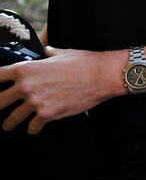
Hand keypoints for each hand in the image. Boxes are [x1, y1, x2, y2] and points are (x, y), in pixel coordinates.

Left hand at [0, 46, 120, 134]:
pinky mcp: (48, 114)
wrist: (102, 76)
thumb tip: (46, 51)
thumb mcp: (61, 53)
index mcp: (25, 68)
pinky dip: (33, 129)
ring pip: (12, 118)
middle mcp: (26, 86)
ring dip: (9, 123)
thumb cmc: (84, 63)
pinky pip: (33, 126)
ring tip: (7, 126)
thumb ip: (48, 54)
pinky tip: (33, 129)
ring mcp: (35, 102)